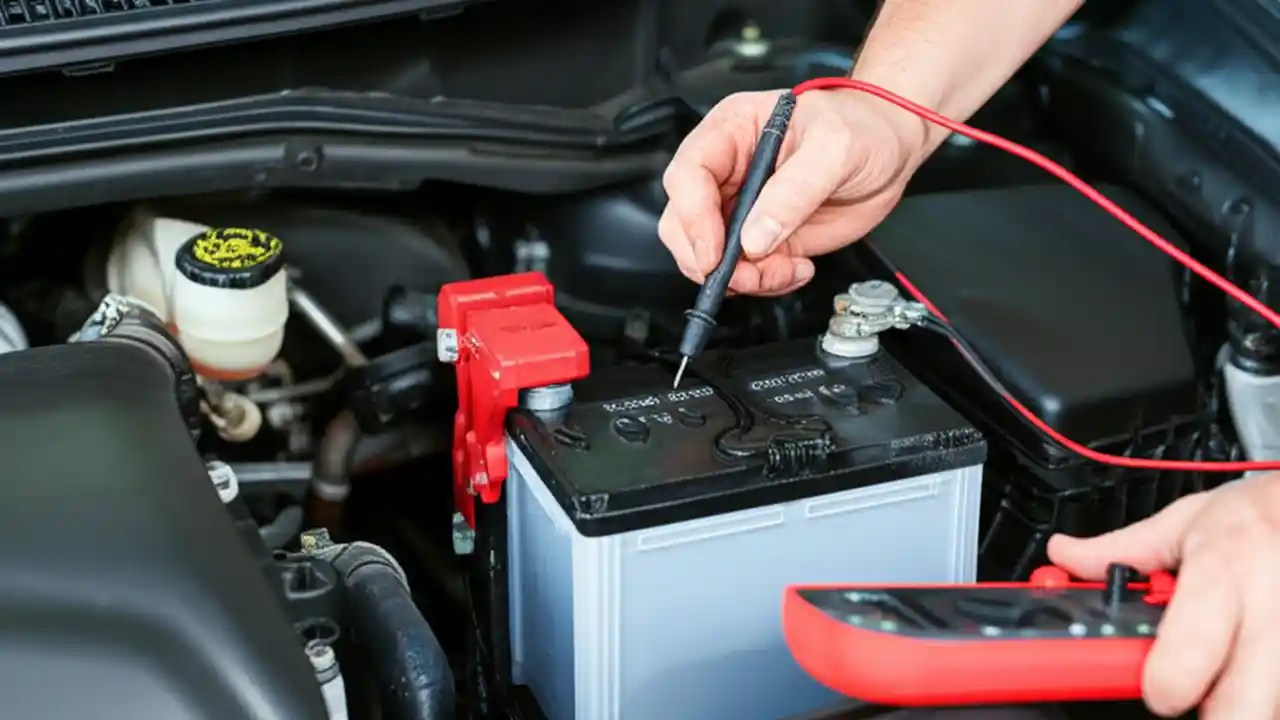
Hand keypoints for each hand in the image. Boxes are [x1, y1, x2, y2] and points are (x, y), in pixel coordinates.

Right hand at [658, 88, 927, 295]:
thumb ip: (793, 192)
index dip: (693, 218)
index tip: (715, 253)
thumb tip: (754, 238)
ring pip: (707, 256)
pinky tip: (796, 269)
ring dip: (741, 278)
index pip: (687, 175)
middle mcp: (726, 172)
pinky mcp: (760, 239)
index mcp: (730, 132)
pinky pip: (742, 274)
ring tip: (783, 271)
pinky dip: (764, 283)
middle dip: (709, 259)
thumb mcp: (833, 148)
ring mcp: (740, 209)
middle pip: (682, 222)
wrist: (890, 150)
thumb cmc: (861, 128)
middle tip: (747, 275)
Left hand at [1048, 473, 1279, 718]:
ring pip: (1269, 705)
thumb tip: (1065, 556)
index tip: (1154, 689)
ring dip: (1241, 700)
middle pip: (1241, 707)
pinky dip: (1264, 689)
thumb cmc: (1256, 521)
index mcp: (1221, 572)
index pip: (1191, 647)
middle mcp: (1269, 610)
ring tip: (1222, 670)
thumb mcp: (1185, 522)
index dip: (1165, 681)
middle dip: (1210, 713)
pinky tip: (1248, 664)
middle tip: (1188, 695)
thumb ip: (1121, 549)